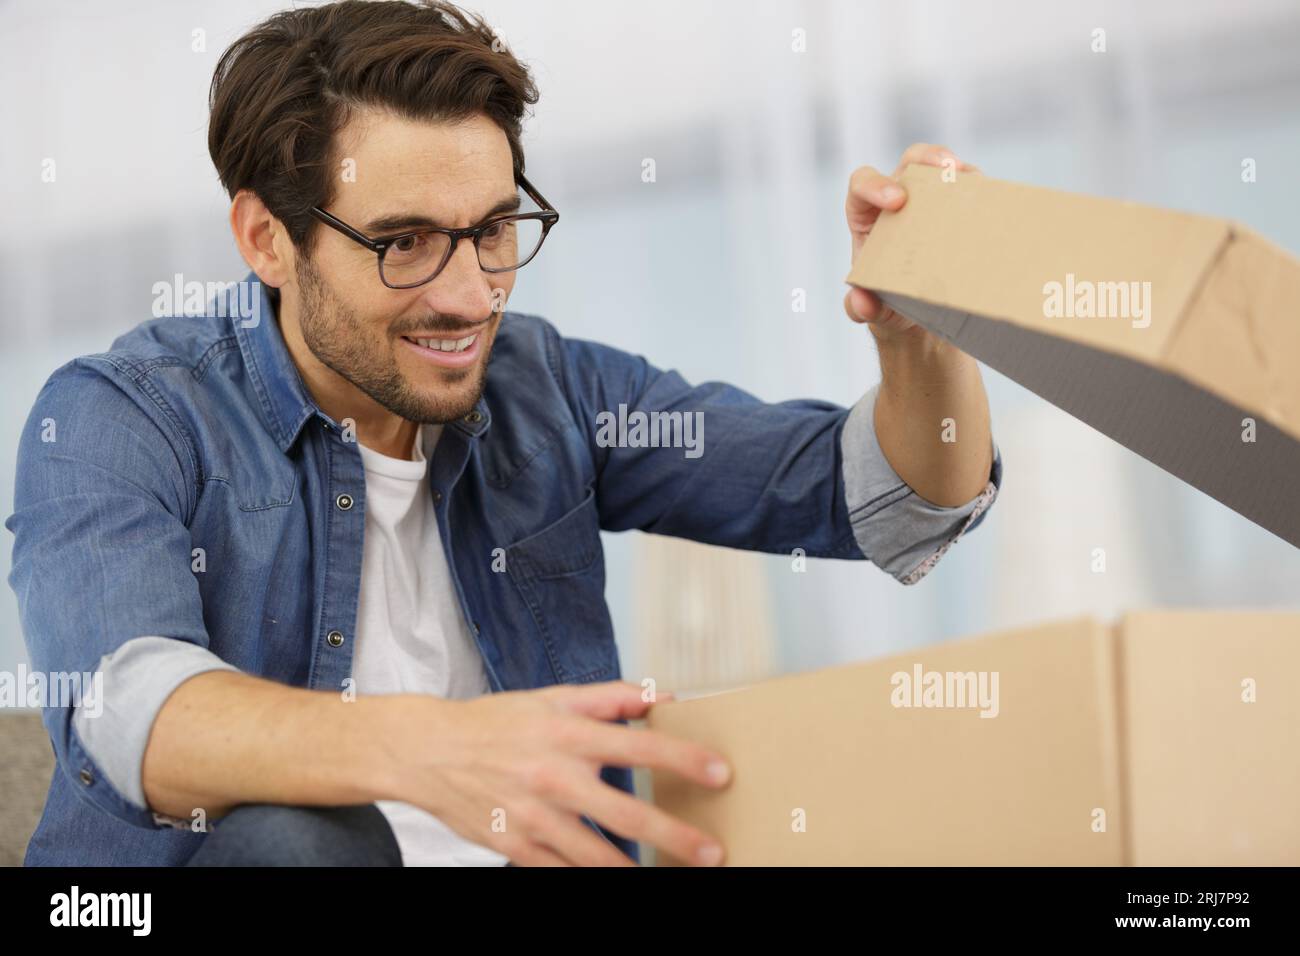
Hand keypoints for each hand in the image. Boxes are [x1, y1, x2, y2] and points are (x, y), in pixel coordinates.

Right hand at [394, 681, 730, 865]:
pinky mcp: (515, 848)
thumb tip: (661, 695)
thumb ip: (610, 697)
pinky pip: (562, 872)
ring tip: (670, 876)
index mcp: (568, 734)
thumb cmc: (496, 722)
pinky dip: (591, 878)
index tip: (721, 772)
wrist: (427, 751)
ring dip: (637, 870)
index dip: (683, 758)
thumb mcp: (552, 698)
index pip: (640, 744)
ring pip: (596, 856)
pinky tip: (620, 878)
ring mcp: (534, 818)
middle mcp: (554, 777)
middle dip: (675, 836)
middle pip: (626, 814)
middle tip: (713, 852)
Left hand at [843, 142, 977, 344]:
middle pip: (910, 161)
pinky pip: (973, 190)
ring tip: (978, 182)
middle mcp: (899, 199)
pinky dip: (984, 193)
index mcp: (867, 215)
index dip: (875, 184)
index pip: (863, 184)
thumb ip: (860, 308)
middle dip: (929, 157)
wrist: (919, 315)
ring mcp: (932, 200)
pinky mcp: (960, 208)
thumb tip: (861, 303)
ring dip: (963, 170)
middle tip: (949, 168)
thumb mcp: (873, 310)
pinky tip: (995, 203)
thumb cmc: (887, 304)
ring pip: (945, 168)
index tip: (897, 201)